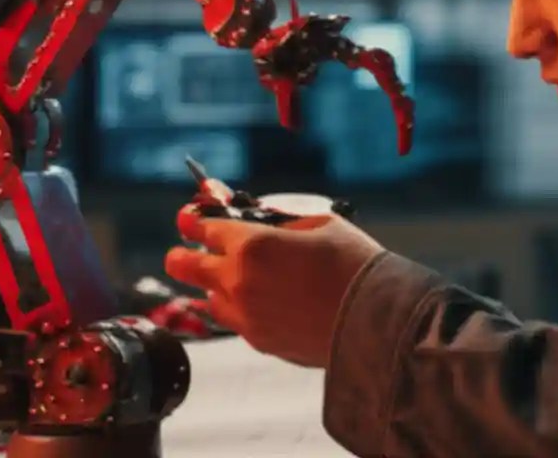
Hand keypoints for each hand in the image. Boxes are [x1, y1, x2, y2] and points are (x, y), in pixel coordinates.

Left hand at [163, 195, 385, 366]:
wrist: (375, 319)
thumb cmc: (353, 263)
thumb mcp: (321, 223)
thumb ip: (282, 220)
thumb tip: (260, 217)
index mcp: (252, 244)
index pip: (203, 228)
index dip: (193, 220)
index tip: (190, 217)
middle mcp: (238, 280)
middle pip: (184, 265)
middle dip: (182, 252)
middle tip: (188, 248)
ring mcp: (244, 314)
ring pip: (206, 296)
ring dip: (214, 283)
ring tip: (236, 276)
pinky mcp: (257, 340)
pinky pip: (233, 319)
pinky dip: (238, 306)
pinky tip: (261, 299)